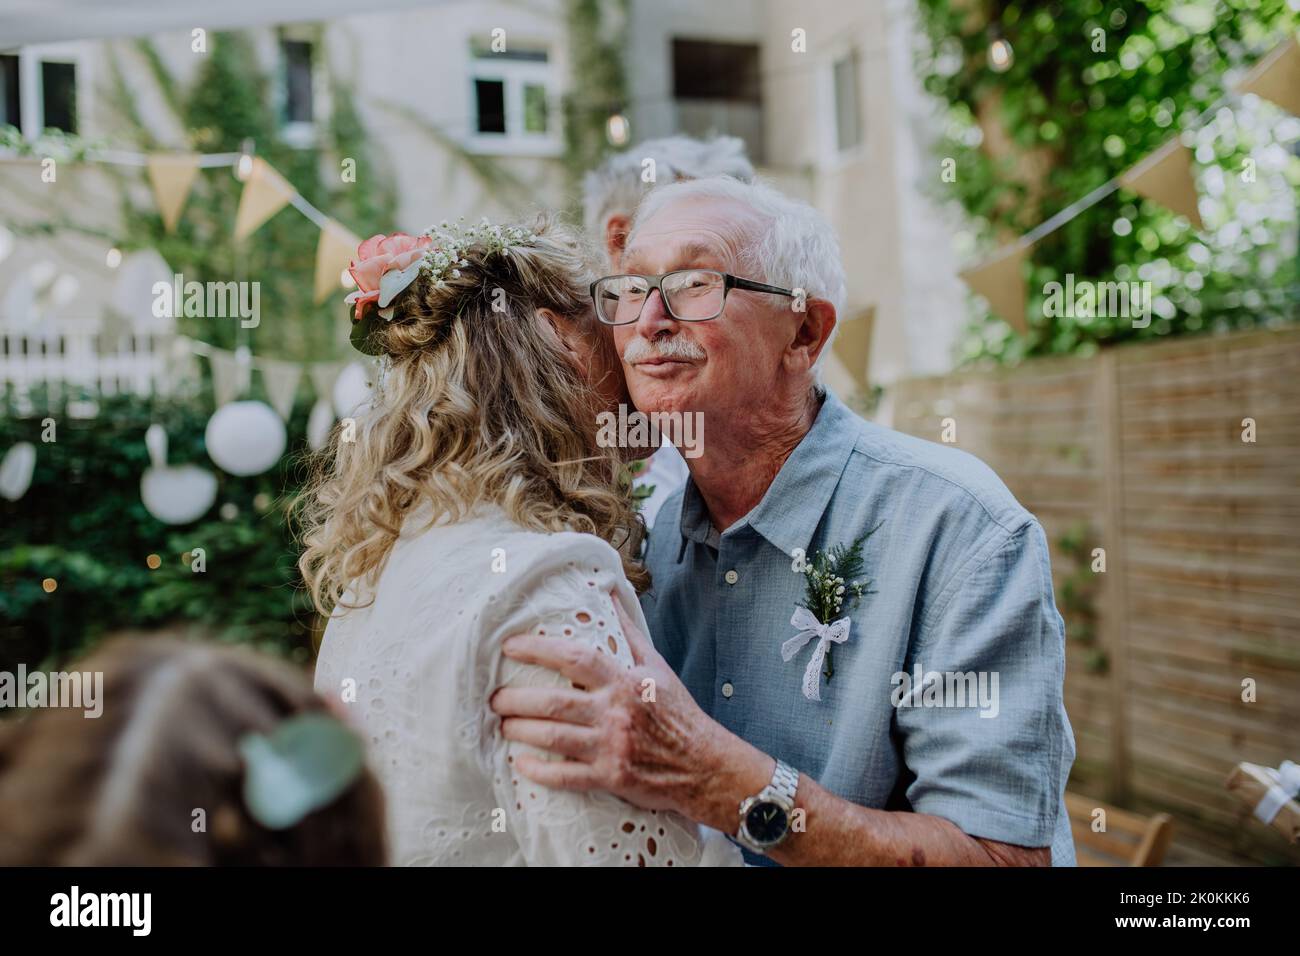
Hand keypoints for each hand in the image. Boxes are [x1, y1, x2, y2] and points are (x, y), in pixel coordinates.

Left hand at [489, 592, 746, 819]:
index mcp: (624, 680)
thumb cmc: (677, 713)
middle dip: (515, 699)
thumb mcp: (656, 666)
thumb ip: (628, 632)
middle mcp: (615, 712)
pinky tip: (521, 763)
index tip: (510, 646)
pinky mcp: (611, 777)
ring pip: (553, 736)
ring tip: (502, 725)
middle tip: (495, 697)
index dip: (538, 649)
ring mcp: (612, 747)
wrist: (705, 765)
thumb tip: (611, 593)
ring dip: (519, 730)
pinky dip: (539, 770)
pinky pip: (566, 776)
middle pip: (553, 701)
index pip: (574, 658)